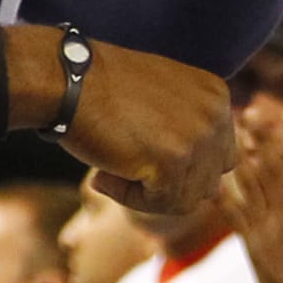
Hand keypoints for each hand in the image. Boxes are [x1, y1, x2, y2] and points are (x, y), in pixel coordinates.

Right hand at [18, 30, 236, 214]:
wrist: (65, 78)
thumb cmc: (103, 90)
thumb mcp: (163, 99)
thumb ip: (189, 130)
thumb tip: (208, 190)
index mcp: (217, 97)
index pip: (218, 159)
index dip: (180, 169)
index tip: (142, 156)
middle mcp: (216, 115)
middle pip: (206, 183)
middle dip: (168, 186)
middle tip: (127, 170)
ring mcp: (198, 137)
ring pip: (186, 199)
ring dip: (148, 195)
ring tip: (112, 171)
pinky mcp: (172, 160)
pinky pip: (160, 203)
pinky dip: (128, 198)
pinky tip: (103, 176)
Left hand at [229, 109, 282, 282]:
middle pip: (271, 171)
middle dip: (262, 139)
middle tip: (252, 111)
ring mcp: (266, 238)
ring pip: (252, 189)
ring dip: (243, 158)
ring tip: (235, 132)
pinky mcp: (255, 254)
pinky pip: (237, 218)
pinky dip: (226, 197)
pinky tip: (217, 179)